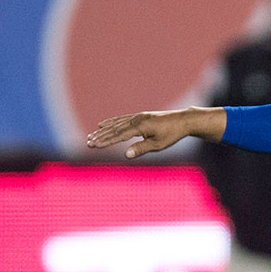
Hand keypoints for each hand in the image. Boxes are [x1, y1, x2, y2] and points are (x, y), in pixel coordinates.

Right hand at [85, 107, 225, 158]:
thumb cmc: (172, 134)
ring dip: (103, 130)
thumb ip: (141, 148)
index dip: (106, 141)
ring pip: (116, 124)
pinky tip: (103, 124)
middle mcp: (136, 119)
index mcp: (140, 126)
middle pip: (114, 129)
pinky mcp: (140, 117)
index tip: (94, 145)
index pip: (119, 135)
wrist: (183, 120)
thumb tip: (126, 154)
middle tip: (88, 143)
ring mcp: (137, 117)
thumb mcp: (158, 144)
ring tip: (91, 135)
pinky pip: (121, 120)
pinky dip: (111, 122)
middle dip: (100, 136)